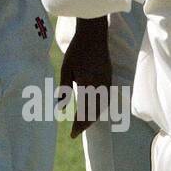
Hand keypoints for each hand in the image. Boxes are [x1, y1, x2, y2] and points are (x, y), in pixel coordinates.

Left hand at [59, 18, 111, 137]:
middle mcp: (100, 86)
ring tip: (83, 124)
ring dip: (93, 118)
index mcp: (88, 84)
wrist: (94, 35)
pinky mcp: (110, 78)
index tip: (72, 135)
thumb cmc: (77, 50)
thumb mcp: (66, 69)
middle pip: (95, 113)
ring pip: (102, 107)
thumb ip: (64, 89)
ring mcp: (107, 82)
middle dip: (86, 125)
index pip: (84, 112)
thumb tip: (60, 108)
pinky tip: (93, 111)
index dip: (78, 125)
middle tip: (75, 132)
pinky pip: (106, 99)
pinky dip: (100, 109)